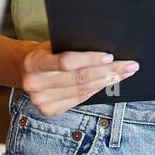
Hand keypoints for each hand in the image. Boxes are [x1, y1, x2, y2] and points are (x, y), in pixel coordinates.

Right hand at [17, 41, 139, 115]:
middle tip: (129, 65)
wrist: (26, 69)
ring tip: (124, 73)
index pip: (66, 61)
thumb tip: (107, 48)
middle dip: (108, 71)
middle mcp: (34, 84)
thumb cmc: (47, 52)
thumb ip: (73, 47)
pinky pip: (79, 100)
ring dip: (107, 81)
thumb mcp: (54, 44)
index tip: (110, 56)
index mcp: (34, 62)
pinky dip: (96, 90)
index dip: (90, 59)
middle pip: (79, 78)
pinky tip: (108, 82)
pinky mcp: (48, 110)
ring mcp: (40, 100)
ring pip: (82, 90)